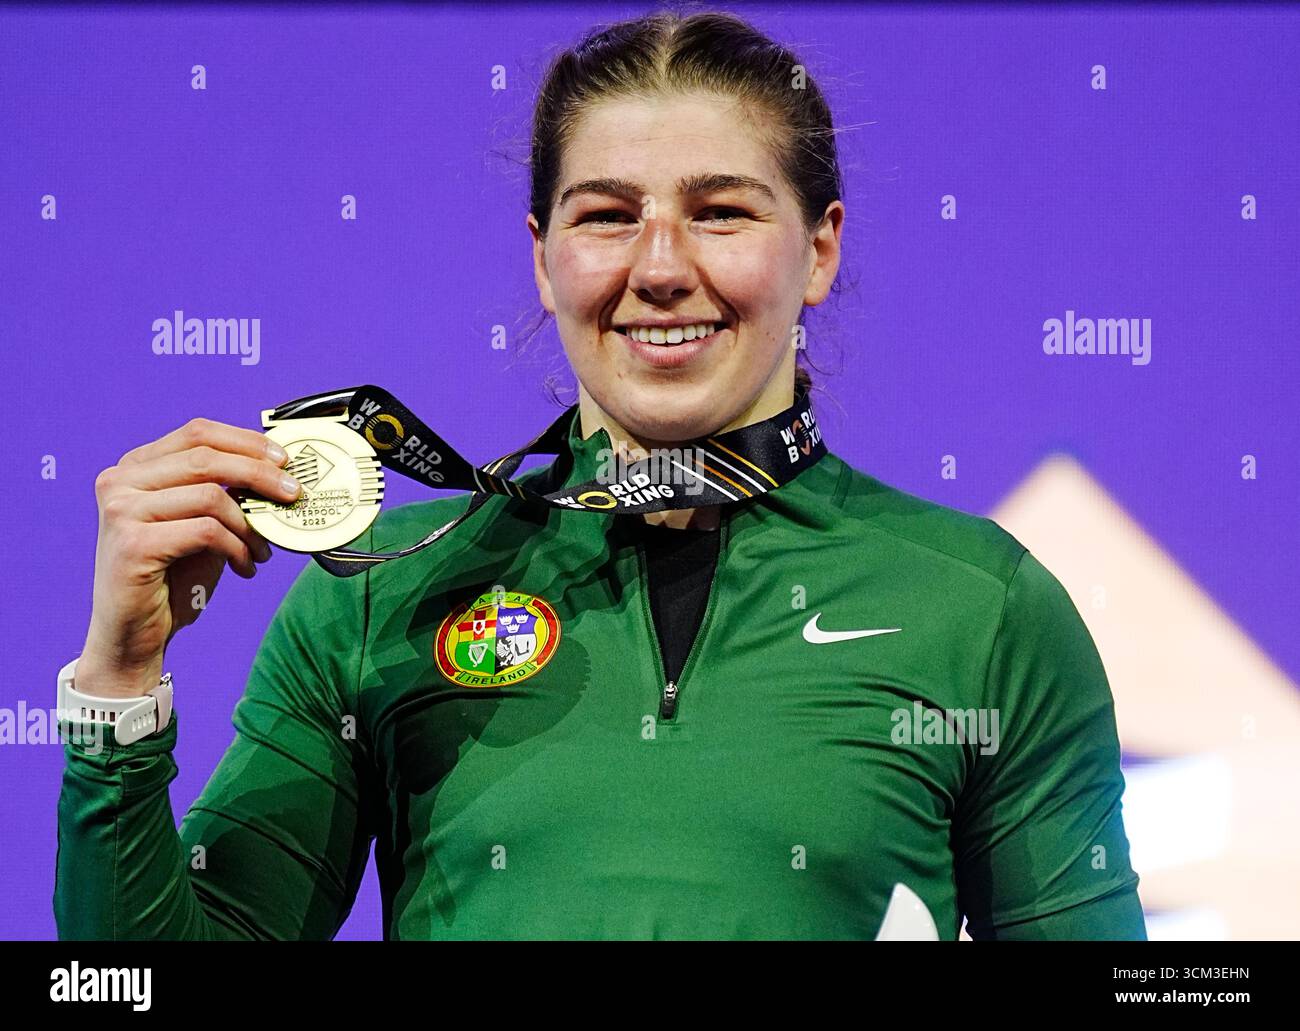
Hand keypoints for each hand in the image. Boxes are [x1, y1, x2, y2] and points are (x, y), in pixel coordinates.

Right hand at [76, 418, 301, 696]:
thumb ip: (224, 494)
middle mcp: (120, 481)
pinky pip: (206, 532)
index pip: (197, 433)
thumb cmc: (171, 577)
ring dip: (250, 524)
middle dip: (261, 475)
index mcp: (135, 467)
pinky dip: (237, 548)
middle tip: (294, 495)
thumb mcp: (202, 524)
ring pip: (210, 496)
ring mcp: (122, 511)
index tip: (283, 460)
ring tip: (263, 550)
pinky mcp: (133, 544)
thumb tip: (279, 472)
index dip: (246, 442)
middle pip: (207, 458)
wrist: (133, 634)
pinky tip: (245, 567)